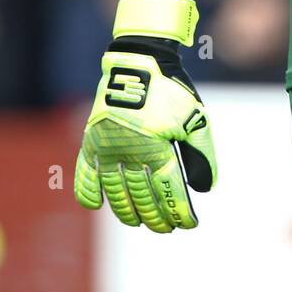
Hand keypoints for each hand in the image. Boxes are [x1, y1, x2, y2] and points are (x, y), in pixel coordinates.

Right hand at [73, 0, 215, 231]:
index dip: (179, 211)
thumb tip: (205, 188)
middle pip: (143, 196)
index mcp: (157, 149)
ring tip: (137, 223)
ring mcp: (107, 149)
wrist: (140, 63)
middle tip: (165, 228)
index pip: (169, 191)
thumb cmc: (172, 92)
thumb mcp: (195, 120)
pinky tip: (97, 206)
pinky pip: (85, 175)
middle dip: (156, 216)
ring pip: (116, 192)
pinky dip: (89, 192)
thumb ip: (201, 155)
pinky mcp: (91, 142)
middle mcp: (130, 154)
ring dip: (127, 211)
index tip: (188, 224)